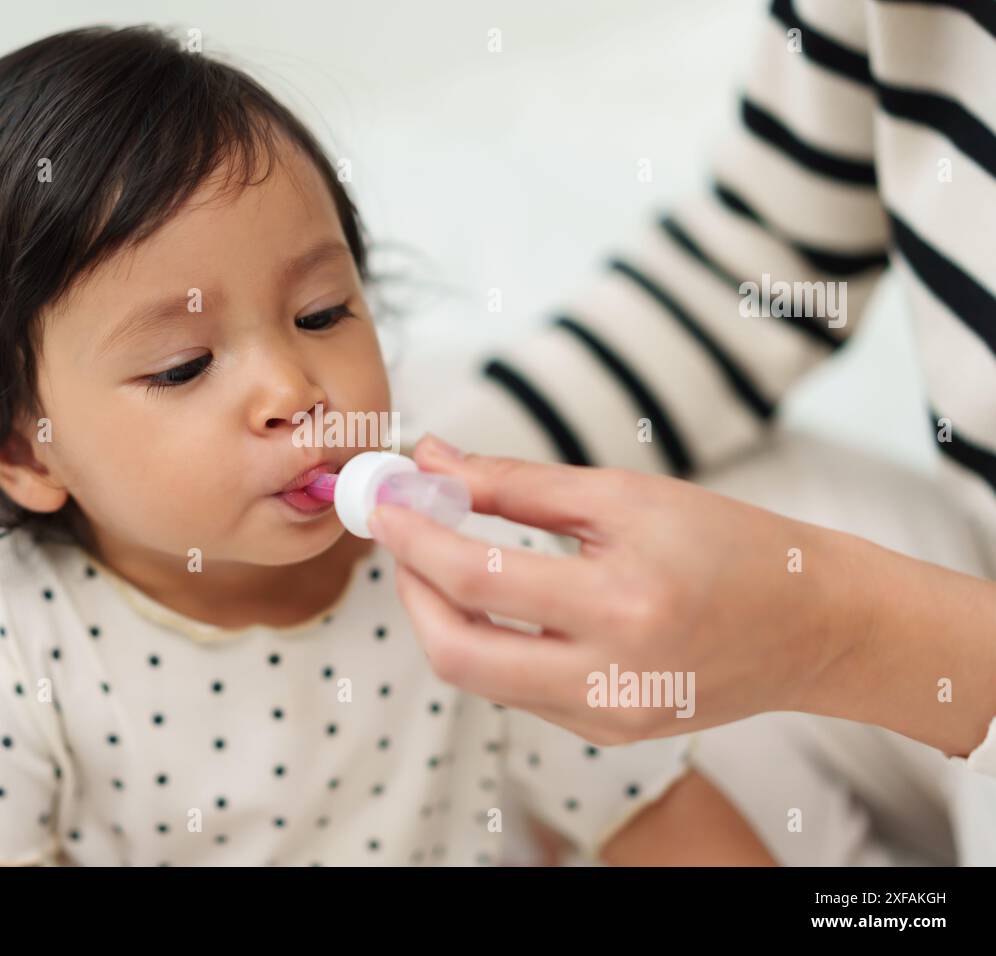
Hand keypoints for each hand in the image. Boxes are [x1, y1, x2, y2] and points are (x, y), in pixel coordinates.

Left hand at [368, 435, 875, 743]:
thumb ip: (516, 482)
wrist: (811, 625)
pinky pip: (517, 693)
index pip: (476, 579)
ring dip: (444, 617)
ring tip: (445, 559)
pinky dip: (489, 642)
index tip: (384, 501)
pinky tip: (498, 602)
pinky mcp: (606, 734)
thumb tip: (432, 460)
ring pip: (480, 679)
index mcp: (621, 605)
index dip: (414, 537)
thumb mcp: (622, 495)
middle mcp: (610, 679)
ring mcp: (606, 719)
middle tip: (403, 539)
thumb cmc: (727, 544)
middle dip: (410, 593)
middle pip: (456, 655)